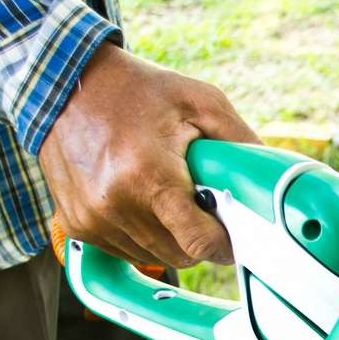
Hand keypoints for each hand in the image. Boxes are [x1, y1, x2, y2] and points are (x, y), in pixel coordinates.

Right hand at [39, 44, 258, 267]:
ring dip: (169, 237)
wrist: (64, 81)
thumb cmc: (136, 90)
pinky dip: (140, 234)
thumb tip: (274, 180)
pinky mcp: (75, 225)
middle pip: (181, 256)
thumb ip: (241, 142)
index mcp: (149, 178)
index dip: (225, 245)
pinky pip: (125, 251)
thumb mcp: (200, 101)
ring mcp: (92, 219)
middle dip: (198, 237)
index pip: (200, 243)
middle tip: (199, 203)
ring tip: (164, 194)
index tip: (234, 235)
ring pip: (154, 258)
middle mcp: (116, 205)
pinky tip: (138, 199)